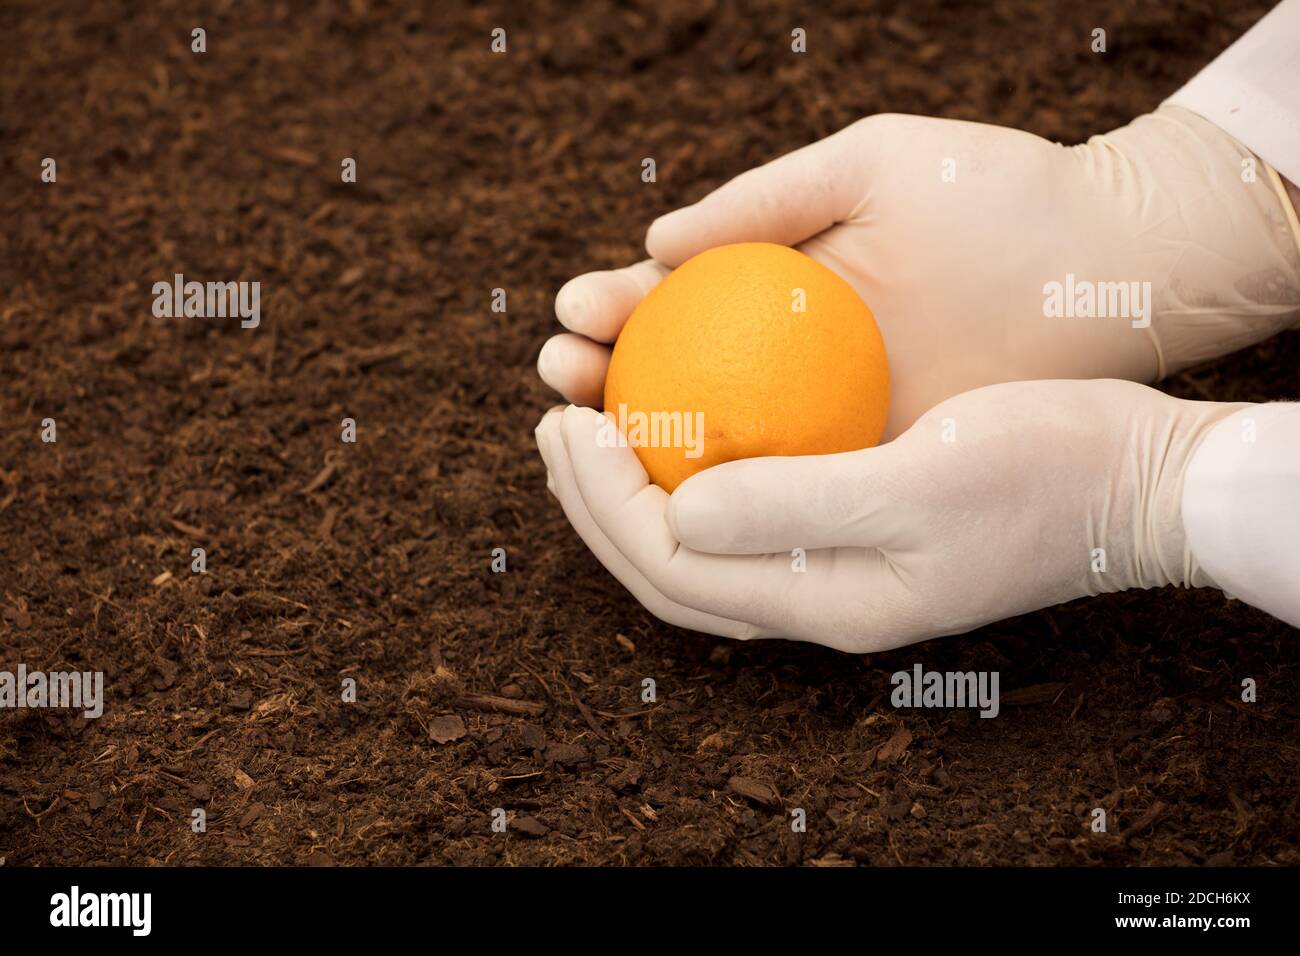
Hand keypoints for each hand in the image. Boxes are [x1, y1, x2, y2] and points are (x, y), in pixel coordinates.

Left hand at [535, 380, 1246, 652]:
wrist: (1136, 483)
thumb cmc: (1042, 470)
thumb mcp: (920, 481)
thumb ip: (793, 507)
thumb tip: (675, 514)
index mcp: (825, 600)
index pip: (674, 566)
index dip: (605, 501)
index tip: (570, 422)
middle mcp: (820, 601)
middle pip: (670, 571)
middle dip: (594, 506)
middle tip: (553, 423)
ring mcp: (839, 574)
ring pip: (700, 551)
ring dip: (632, 497)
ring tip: (590, 428)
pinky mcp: (859, 534)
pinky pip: (745, 518)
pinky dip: (693, 480)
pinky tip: (682, 426)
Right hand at [539, 107, 1299, 438]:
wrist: (1099, 261)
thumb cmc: (992, 196)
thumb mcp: (870, 168)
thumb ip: (766, 197)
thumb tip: (657, 242)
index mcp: (774, 285)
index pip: (668, 303)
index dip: (611, 311)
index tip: (574, 313)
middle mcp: (783, 357)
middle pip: (667, 376)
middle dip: (598, 377)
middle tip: (561, 372)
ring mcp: (819, 418)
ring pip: (705, 442)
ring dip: (634, 439)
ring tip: (583, 424)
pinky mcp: (862, 465)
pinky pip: (775, 486)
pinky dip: (717, 490)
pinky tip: (672, 484)